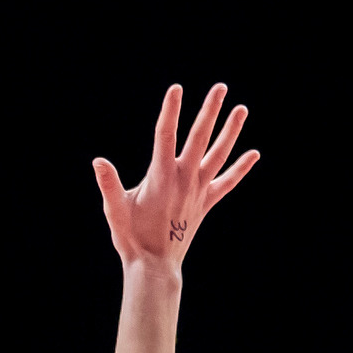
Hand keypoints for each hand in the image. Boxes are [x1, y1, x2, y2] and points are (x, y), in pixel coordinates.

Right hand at [92, 84, 257, 272]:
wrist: (154, 265)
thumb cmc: (131, 237)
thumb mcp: (115, 209)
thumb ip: (108, 184)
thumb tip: (98, 162)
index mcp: (161, 176)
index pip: (165, 135)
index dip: (170, 111)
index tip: (176, 89)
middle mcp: (184, 179)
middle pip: (200, 138)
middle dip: (210, 111)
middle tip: (220, 87)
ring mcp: (198, 191)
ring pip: (219, 155)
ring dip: (231, 132)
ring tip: (242, 109)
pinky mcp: (205, 203)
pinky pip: (227, 183)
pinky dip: (240, 168)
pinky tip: (254, 154)